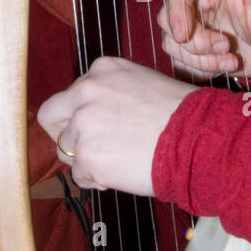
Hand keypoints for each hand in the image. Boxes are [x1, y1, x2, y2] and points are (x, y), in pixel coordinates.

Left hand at [37, 55, 195, 194]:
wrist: (198, 139)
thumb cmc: (181, 116)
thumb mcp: (143, 84)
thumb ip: (112, 94)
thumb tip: (95, 116)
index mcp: (102, 70)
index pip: (73, 94)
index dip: (83, 115)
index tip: (99, 128)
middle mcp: (86, 91)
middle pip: (52, 117)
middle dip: (65, 135)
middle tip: (85, 150)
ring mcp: (84, 123)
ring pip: (67, 150)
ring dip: (88, 161)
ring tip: (120, 163)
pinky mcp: (87, 155)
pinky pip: (79, 176)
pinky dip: (97, 180)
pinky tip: (123, 173)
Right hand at [158, 0, 250, 78]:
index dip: (176, 11)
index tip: (183, 34)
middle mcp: (193, 3)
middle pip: (167, 21)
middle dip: (194, 40)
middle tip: (224, 45)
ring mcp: (192, 28)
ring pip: (172, 45)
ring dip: (201, 58)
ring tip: (231, 59)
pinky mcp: (194, 52)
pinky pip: (183, 63)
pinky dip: (203, 69)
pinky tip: (228, 65)